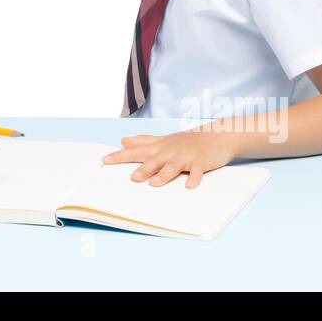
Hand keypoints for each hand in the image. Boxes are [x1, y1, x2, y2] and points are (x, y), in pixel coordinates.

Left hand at [100, 129, 238, 188]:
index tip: (104, 161)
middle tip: (132, 178)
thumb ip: (144, 141)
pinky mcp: (201, 162)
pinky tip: (190, 186)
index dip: (120, 156)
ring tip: (154, 183)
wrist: (217, 134)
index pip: (137, 151)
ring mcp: (186, 156)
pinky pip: (197, 171)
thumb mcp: (164, 139)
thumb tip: (123, 141)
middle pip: (154, 160)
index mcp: (161, 147)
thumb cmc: (188, 140)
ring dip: (164, 174)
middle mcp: (171, 150)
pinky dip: (194, 178)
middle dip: (143, 169)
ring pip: (173, 166)